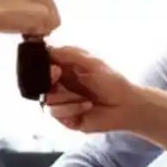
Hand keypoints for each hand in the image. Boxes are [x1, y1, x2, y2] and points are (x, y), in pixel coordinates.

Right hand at [46, 46, 166, 151]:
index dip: (43, 66)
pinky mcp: (66, 118)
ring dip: (67, 98)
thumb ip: (70, 53)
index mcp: (65, 69)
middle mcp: (61, 86)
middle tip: (60, 77)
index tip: (54, 68)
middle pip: (40, 84)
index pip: (44, 66)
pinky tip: (87, 106)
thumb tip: (48, 48)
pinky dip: (72, 108)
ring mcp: (62, 102)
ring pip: (47, 99)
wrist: (126, 106)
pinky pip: (56, 113)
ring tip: (85, 98)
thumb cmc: (112, 81)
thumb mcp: (92, 62)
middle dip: (50, 81)